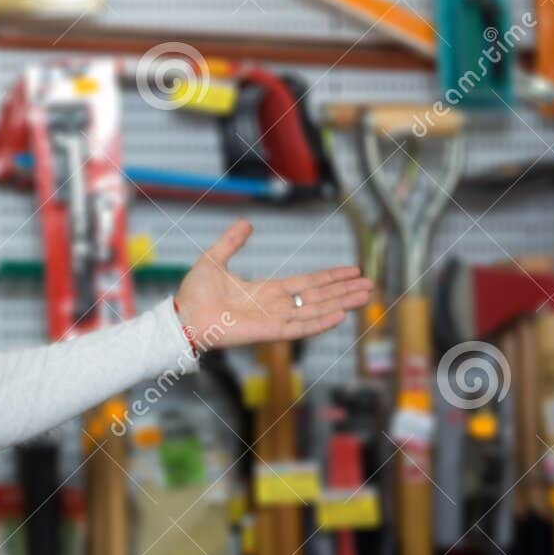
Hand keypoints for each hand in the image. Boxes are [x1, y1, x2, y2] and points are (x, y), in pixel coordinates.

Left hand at [174, 219, 373, 349]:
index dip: (330, 277)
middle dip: (344, 290)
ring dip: (341, 303)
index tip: (352, 271)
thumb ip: (232, 242)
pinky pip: (300, 327)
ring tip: (365, 297)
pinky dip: (320, 322)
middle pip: (319, 296)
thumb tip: (246, 222)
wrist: (183, 316)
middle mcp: (276, 306)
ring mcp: (275, 319)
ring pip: (316, 310)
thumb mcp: (215, 259)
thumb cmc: (195, 293)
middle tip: (370, 285)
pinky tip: (340, 315)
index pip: (307, 283)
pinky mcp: (268, 332)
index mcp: (267, 290)